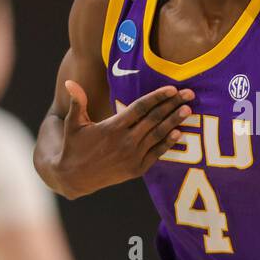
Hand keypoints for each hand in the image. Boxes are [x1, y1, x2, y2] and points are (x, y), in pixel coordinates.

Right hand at [43, 80, 193, 198]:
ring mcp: (132, 156)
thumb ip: (77, 102)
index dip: (157, 97)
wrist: (74, 178)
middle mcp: (125, 142)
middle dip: (173, 105)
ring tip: (188, 110)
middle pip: (154, 119)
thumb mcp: (73, 124)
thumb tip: (70, 81)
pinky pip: (156, 153)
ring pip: (158, 135)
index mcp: (112, 127)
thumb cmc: (74, 147)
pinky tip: (179, 133)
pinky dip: (168, 143)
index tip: (172, 88)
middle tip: (190, 94)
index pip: (140, 108)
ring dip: (174, 122)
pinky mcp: (136, 169)